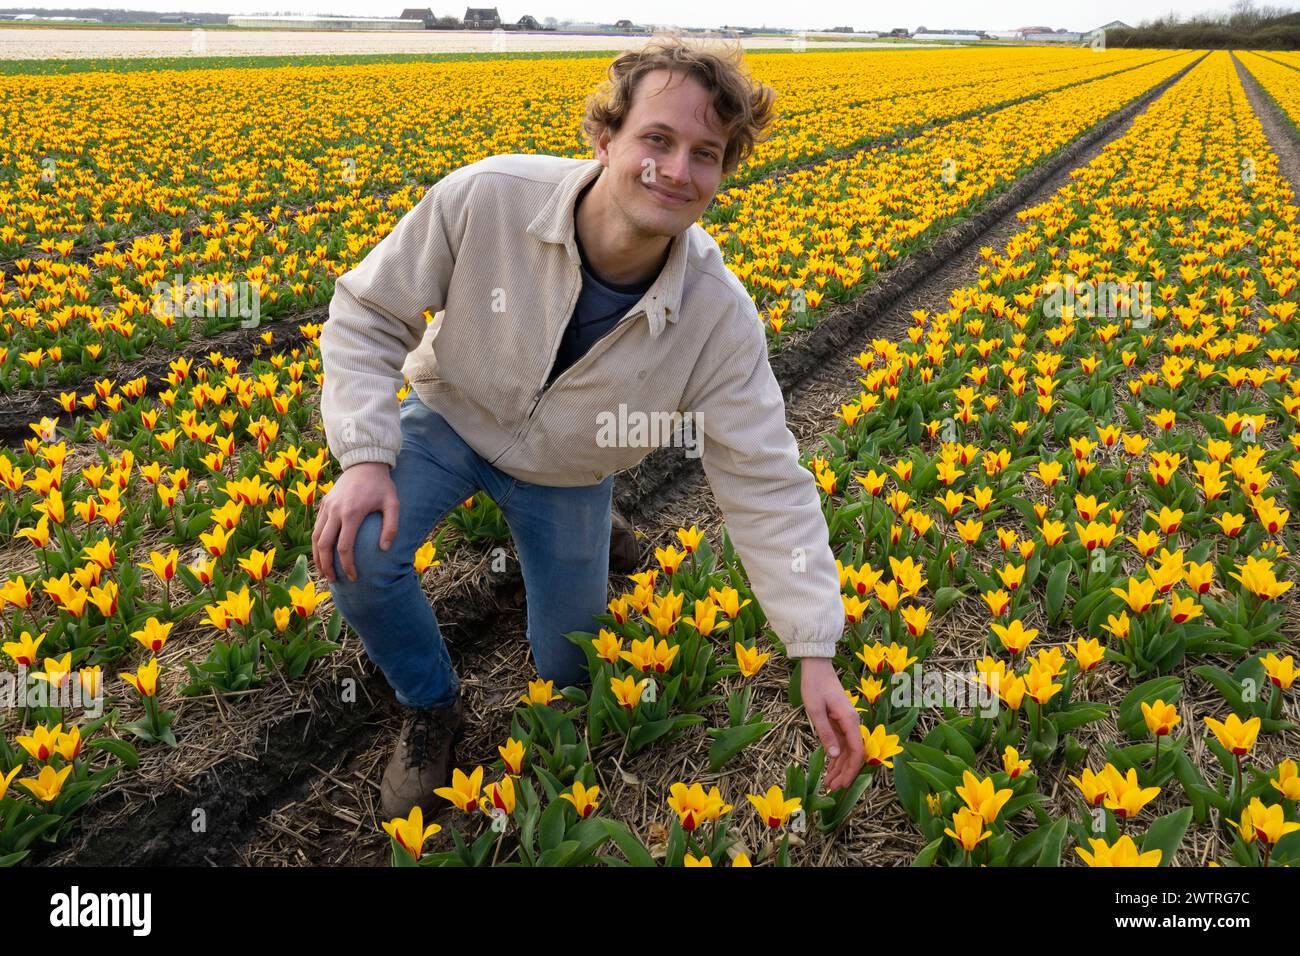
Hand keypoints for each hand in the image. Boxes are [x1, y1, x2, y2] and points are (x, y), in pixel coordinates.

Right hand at [311, 461, 398, 582]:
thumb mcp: (393, 504)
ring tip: (324, 572)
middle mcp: (335, 511)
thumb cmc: (382, 485)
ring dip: (317, 557)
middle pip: (324, 545)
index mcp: (352, 513)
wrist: (364, 462)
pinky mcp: (323, 503)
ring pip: (315, 537)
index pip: (344, 547)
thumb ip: (391, 527)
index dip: (347, 565)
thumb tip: (384, 549)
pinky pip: (316, 527)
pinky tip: (322, 554)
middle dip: (327, 566)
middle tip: (334, 580)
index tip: (353, 577)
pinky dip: (316, 543)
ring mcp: (326, 507)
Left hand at [800, 657, 863, 790]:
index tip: (841, 785)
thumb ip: (826, 733)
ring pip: (847, 751)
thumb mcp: (815, 710)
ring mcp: (846, 722)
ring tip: (829, 784)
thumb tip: (834, 756)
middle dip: (844, 773)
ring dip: (839, 768)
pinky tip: (829, 769)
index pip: (857, 751)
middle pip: (853, 754)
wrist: (816, 666)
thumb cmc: (814, 685)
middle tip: (832, 790)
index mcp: (850, 720)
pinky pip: (841, 743)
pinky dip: (835, 757)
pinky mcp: (839, 721)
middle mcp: (852, 723)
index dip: (851, 771)